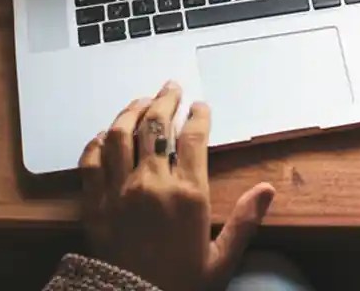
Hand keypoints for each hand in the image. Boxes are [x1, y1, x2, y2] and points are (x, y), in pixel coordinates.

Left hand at [79, 81, 275, 290]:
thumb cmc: (180, 284)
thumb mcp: (221, 259)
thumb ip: (245, 221)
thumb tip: (268, 189)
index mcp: (188, 194)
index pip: (193, 138)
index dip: (198, 115)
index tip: (200, 106)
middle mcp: (152, 184)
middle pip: (155, 126)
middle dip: (164, 100)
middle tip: (170, 88)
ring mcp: (119, 190)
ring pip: (121, 135)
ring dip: (131, 111)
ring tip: (140, 101)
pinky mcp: (94, 203)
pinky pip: (91, 160)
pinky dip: (97, 142)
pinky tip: (105, 135)